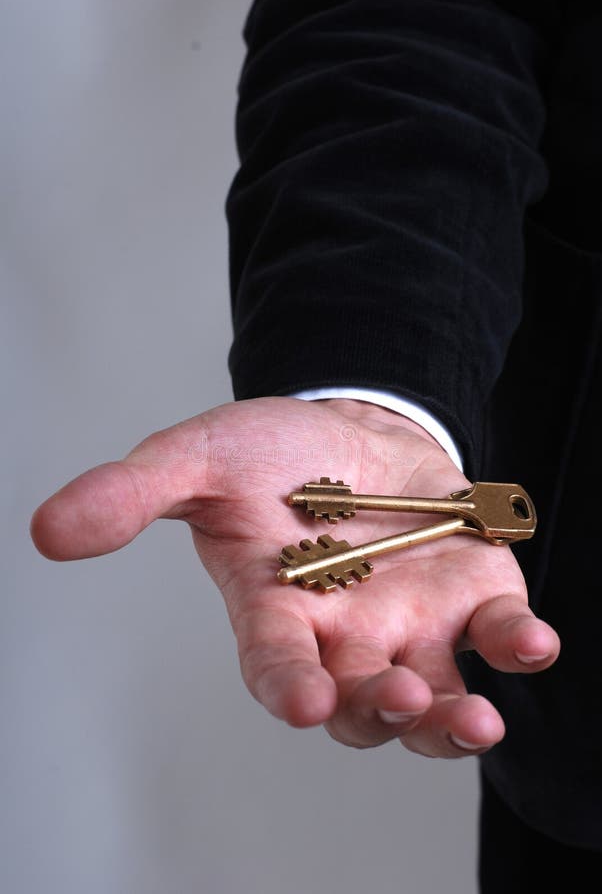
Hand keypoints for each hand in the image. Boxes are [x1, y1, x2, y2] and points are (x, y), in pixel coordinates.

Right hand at [31, 396, 559, 756]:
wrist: (352, 429)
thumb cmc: (272, 452)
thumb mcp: (201, 458)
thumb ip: (133, 493)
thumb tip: (47, 530)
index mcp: (278, 614)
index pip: (277, 668)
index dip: (290, 689)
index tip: (306, 701)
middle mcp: (346, 637)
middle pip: (363, 707)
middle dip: (379, 713)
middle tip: (392, 699)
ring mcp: (413, 626)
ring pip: (433, 699)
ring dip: (452, 718)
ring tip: (472, 719)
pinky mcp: (471, 599)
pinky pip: (496, 639)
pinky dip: (516, 648)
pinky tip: (529, 646)